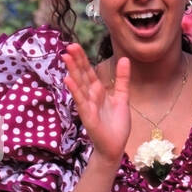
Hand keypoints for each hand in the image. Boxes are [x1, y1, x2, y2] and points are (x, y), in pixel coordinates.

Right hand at [62, 43, 129, 163]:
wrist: (115, 146)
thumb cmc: (116, 124)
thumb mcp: (122, 97)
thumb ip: (122, 79)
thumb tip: (125, 59)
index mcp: (98, 91)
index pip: (88, 72)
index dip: (83, 59)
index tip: (75, 45)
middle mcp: (90, 96)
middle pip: (82, 75)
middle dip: (76, 61)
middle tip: (69, 46)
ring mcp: (87, 105)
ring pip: (79, 85)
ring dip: (73, 71)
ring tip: (66, 57)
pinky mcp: (87, 116)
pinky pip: (81, 101)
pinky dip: (75, 90)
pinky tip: (68, 80)